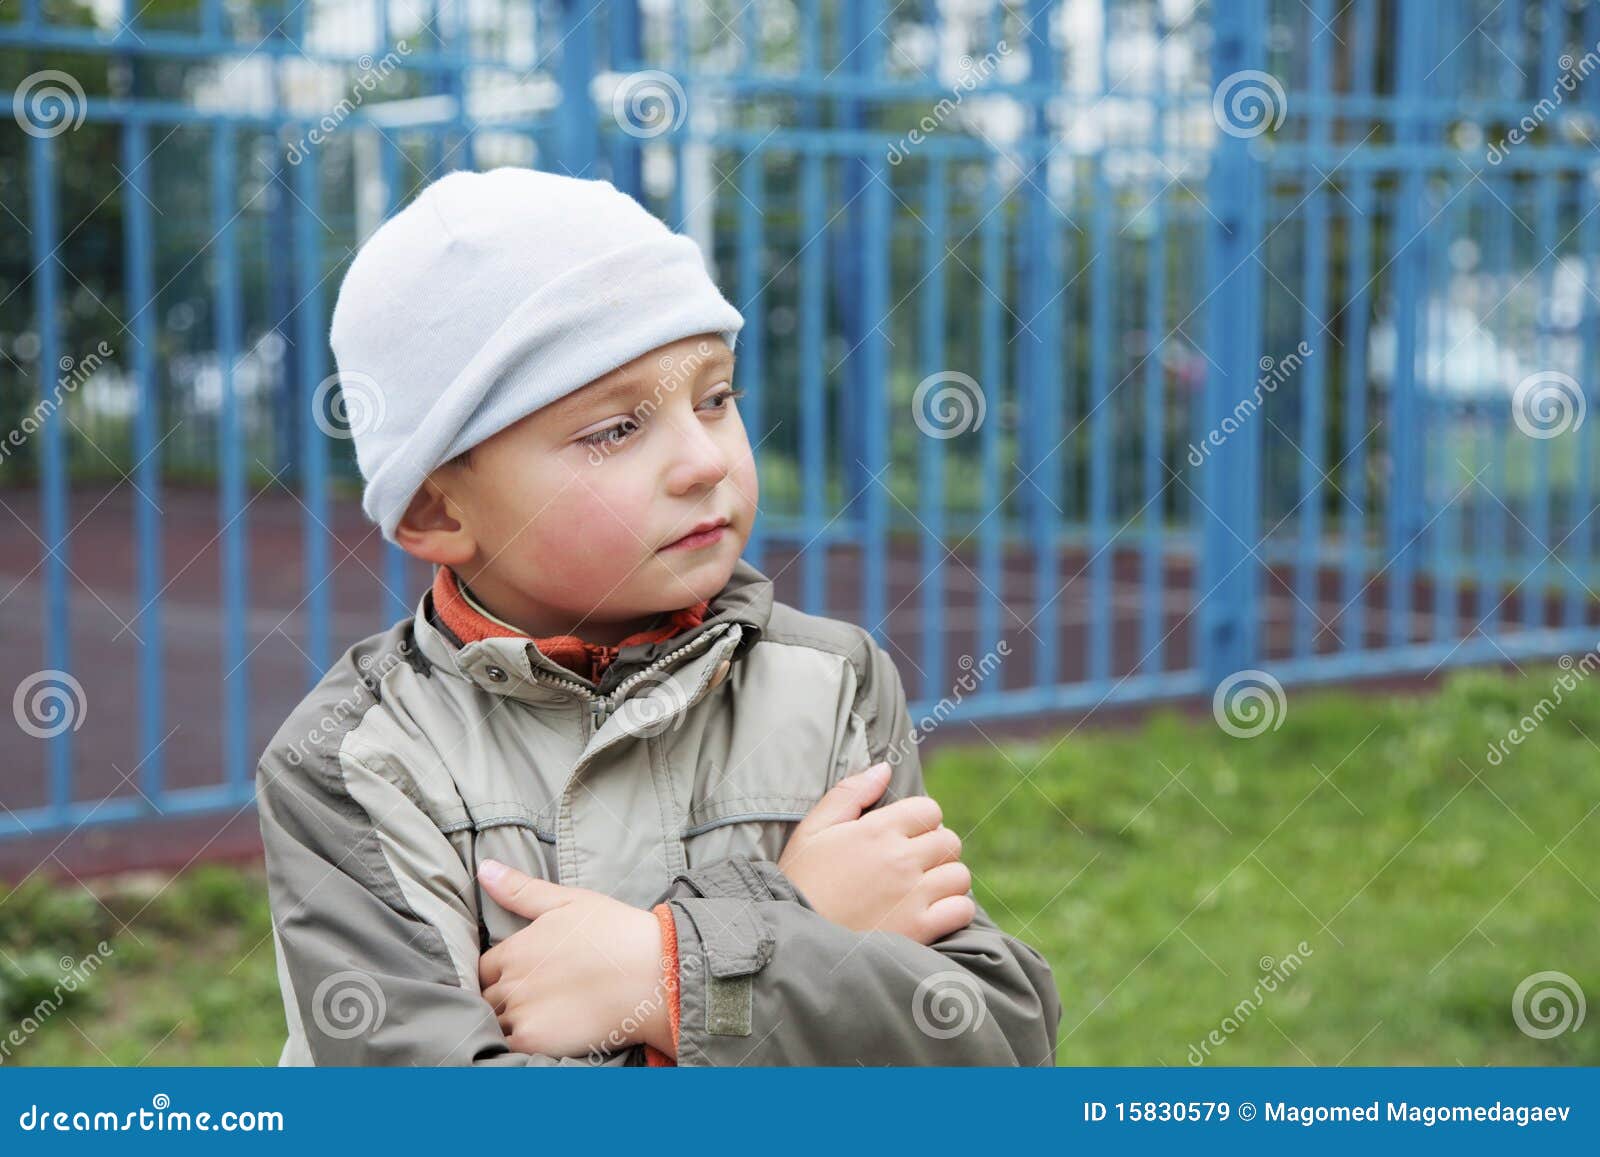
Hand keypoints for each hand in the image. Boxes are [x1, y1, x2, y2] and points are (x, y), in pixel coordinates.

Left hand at [477, 860, 672, 1058]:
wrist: (653, 975)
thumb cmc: (615, 932)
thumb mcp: (568, 900)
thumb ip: (520, 890)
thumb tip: (485, 868)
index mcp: (516, 949)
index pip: (482, 968)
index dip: (497, 974)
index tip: (518, 977)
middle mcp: (511, 982)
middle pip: (485, 998)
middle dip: (500, 1000)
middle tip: (529, 1001)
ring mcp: (521, 1014)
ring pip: (495, 1025)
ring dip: (506, 1024)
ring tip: (536, 1020)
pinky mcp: (536, 1041)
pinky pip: (509, 1049)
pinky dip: (516, 1046)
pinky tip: (540, 1037)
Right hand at [778, 762, 974, 944]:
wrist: (790, 941)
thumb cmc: (799, 883)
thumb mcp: (812, 830)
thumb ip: (849, 793)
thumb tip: (884, 768)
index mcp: (876, 830)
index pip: (929, 810)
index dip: (920, 821)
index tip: (905, 837)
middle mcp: (900, 859)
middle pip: (949, 841)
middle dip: (935, 849)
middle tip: (913, 865)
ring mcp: (912, 895)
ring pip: (959, 874)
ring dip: (946, 880)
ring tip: (923, 889)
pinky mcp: (919, 929)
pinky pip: (961, 910)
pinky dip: (953, 911)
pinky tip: (931, 914)